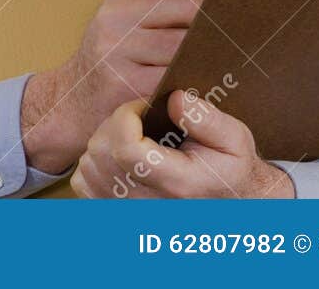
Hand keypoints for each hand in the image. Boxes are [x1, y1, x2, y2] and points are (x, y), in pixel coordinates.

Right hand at [21, 0, 214, 172]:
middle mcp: (117, 13)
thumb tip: (230, 7)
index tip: (230, 8)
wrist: (72, 100)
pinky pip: (173, 77)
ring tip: (221, 65)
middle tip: (236, 41)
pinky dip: (194, 82)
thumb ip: (169, 7)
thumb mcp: (131, 20)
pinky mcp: (121, 82)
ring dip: (211, 56)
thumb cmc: (113, 61)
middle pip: (190, 3)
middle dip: (220, 23)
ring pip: (186, 43)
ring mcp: (116, 47)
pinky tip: (200, 87)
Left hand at [71, 92, 295, 198]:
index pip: (126, 149)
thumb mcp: (234, 140)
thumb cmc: (231, 172)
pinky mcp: (116, 218)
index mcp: (178, 186)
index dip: (126, 117)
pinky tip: (120, 158)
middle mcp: (149, 208)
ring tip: (132, 136)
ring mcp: (129, 217)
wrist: (234, 207)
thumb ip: (206, 118)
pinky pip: (83, 185)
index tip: (144, 107)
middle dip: (114, 124)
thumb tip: (172, 99)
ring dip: (104, 141)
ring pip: (88, 167)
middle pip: (101, 155)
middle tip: (139, 118)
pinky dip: (94, 164)